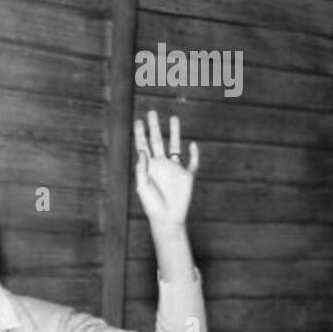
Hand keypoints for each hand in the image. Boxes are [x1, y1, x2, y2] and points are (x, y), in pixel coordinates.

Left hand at [134, 112, 198, 228]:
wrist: (166, 219)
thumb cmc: (151, 206)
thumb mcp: (142, 187)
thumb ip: (142, 169)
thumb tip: (142, 150)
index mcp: (148, 167)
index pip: (143, 146)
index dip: (141, 133)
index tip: (138, 120)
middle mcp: (161, 165)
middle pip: (157, 141)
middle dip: (155, 127)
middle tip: (152, 112)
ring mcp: (174, 169)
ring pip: (175, 146)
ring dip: (174, 132)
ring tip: (173, 117)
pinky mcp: (187, 176)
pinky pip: (192, 162)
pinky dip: (194, 154)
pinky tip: (192, 145)